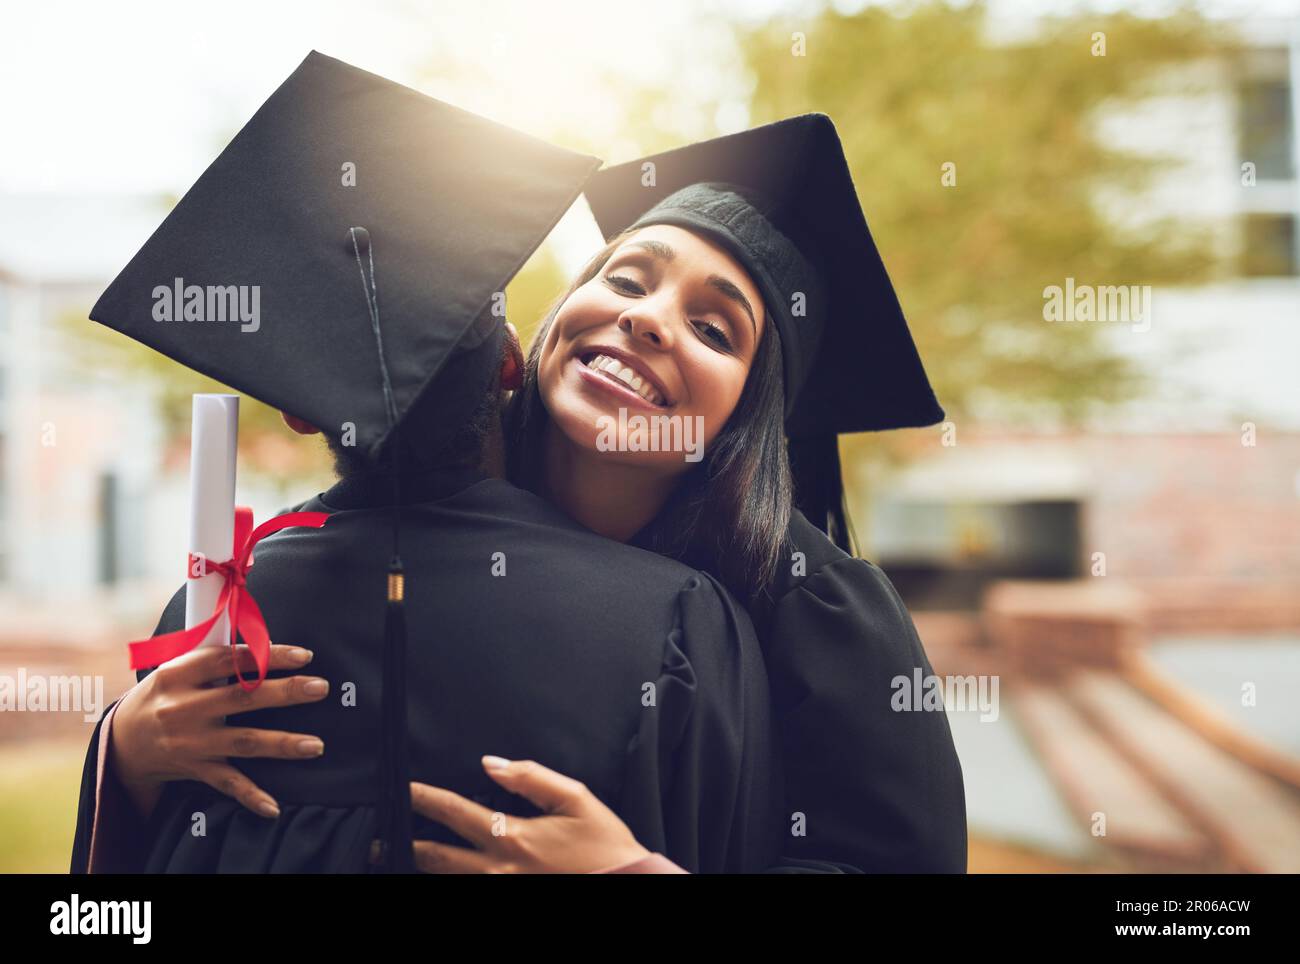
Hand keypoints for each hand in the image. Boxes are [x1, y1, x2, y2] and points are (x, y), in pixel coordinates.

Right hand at [108, 643, 330, 819]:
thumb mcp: (179, 669)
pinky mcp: (193, 768)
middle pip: (242, 699)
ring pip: (243, 742)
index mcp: (178, 675)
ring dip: (281, 744)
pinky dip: (250, 796)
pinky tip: (274, 806)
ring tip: (316, 745)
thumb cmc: (165, 695)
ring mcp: (189, 742)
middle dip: (285, 692)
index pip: (229, 660)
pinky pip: (227, 783)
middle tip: (321, 688)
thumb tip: (270, 647)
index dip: (268, 656)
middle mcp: (183, 708)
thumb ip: (219, 660)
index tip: (304, 656)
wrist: (122, 741)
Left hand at [388, 756, 649, 873]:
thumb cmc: (606, 846)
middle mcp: (500, 870)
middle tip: (377, 838)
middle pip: (436, 858)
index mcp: (514, 838)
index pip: (455, 812)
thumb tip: (491, 763)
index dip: (424, 798)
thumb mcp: (576, 798)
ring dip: (421, 866)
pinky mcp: (509, 900)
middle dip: (404, 845)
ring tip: (396, 857)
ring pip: (447, 881)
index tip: (403, 788)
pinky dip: (450, 880)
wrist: (630, 886)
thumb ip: (531, 776)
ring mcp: (501, 891)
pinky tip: (442, 873)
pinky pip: (467, 892)